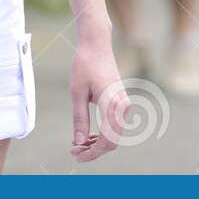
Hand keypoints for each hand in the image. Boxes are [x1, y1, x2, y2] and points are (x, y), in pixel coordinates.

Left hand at [69, 33, 127, 162]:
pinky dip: (103, 134)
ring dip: (98, 143)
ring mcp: (124, 105)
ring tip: (78, 144)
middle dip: (94, 150)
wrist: (96, 44)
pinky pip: (115, 126)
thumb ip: (79, 119)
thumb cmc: (84, 65)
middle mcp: (123, 107)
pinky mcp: (121, 102)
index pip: (107, 141)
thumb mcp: (77, 93)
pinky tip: (88, 135)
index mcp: (113, 105)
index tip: (76, 155)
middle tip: (74, 152)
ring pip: (115, 135)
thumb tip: (79, 142)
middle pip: (112, 142)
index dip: (91, 152)